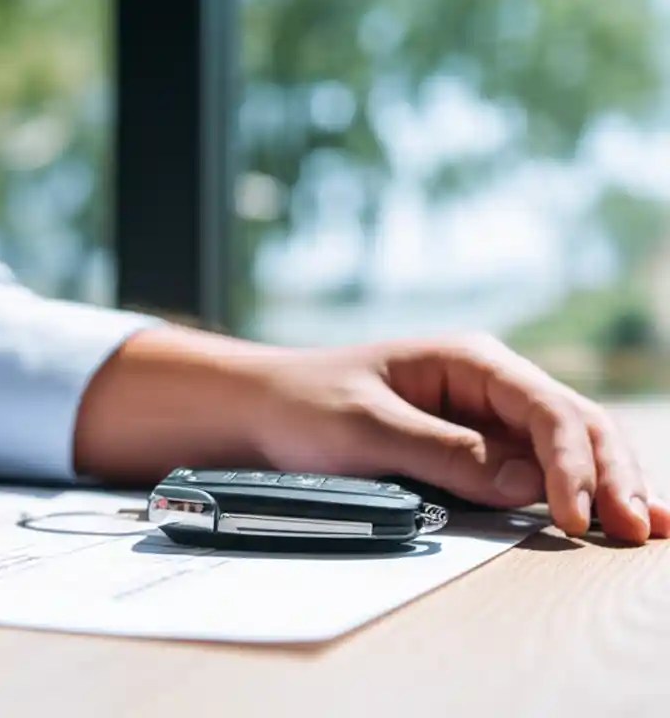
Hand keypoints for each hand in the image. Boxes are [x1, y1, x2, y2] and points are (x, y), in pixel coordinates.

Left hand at [76, 328, 669, 543]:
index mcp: (467, 360)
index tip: (574, 516)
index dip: (569, 464)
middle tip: (632, 530)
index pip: (543, 408)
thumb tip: (524, 486)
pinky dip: (572, 491)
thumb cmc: (301, 406)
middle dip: (609, 475)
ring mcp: (486, 415)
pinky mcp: (474, 447)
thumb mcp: (366, 429)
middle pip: (573, 424)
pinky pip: (534, 468)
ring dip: (606, 484)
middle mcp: (488, 383)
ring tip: (643, 529)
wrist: (258, 410)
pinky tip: (606, 517)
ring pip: (566, 446)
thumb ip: (445, 454)